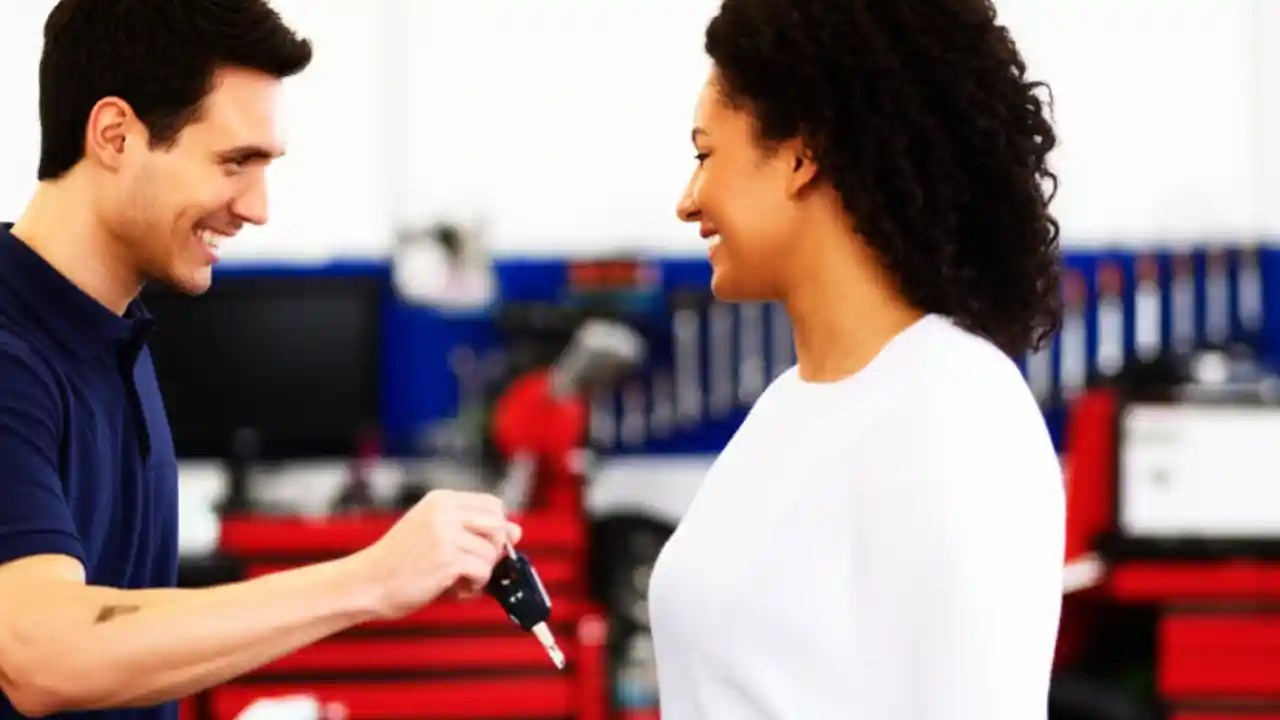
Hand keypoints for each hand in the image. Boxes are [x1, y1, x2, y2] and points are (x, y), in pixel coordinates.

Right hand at [356, 489, 521, 618]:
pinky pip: (483, 571)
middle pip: (499, 525)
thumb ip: (474, 531)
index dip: (496, 529)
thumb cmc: (399, 563)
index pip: (493, 505)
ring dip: (481, 573)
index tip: (483, 546)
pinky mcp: (447, 559)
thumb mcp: (436, 535)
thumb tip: (517, 531)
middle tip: (474, 566)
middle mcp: (444, 511)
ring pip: (492, 552)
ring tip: (458, 581)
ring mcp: (445, 534)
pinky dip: (475, 585)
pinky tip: (455, 590)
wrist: (366, 583)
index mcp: (441, 500)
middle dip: (494, 550)